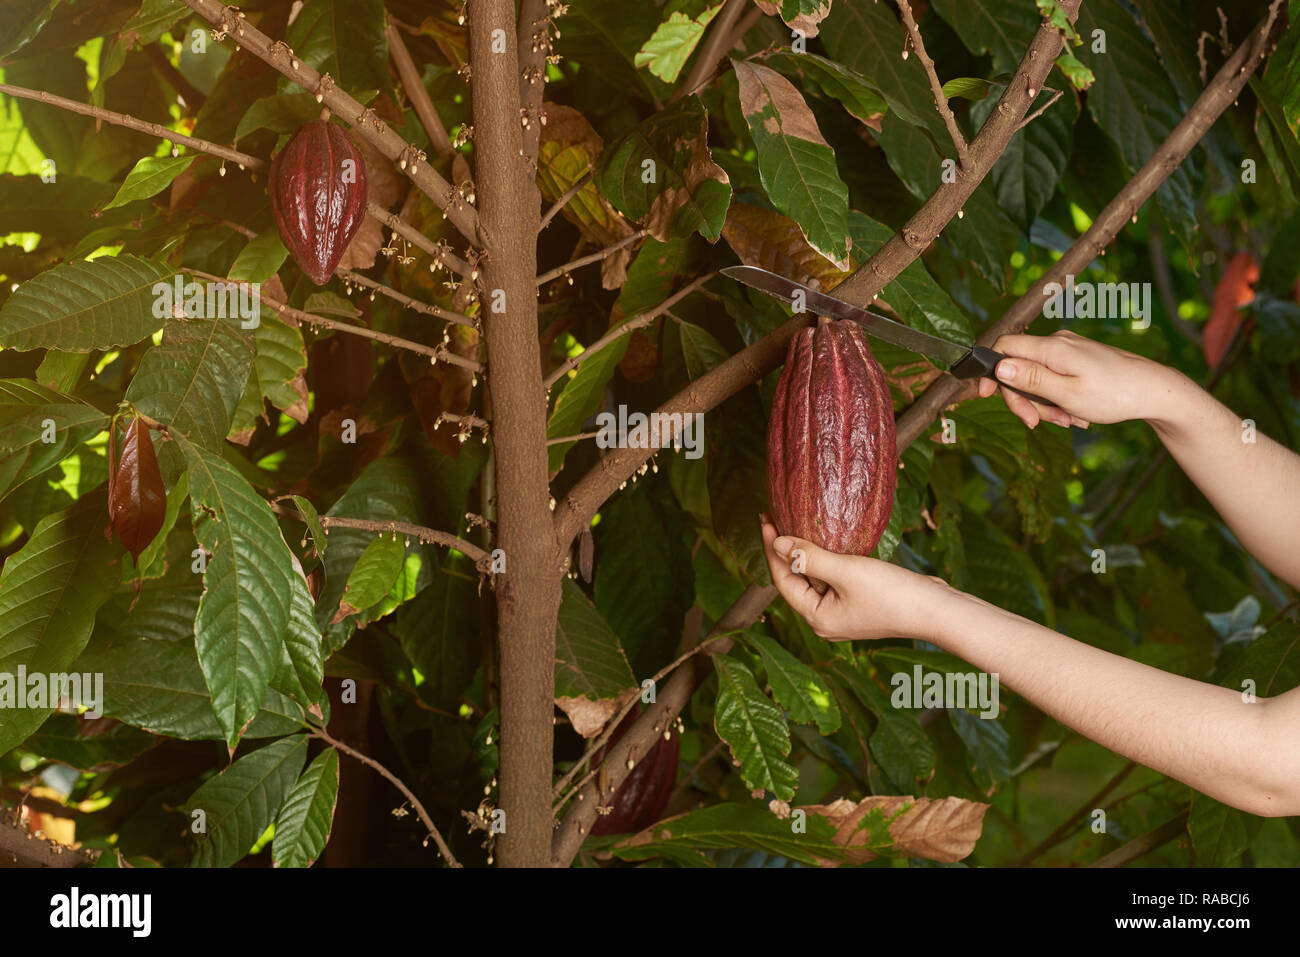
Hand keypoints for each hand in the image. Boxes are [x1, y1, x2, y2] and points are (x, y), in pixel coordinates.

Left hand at [761, 520, 953, 640]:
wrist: (936, 610)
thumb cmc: (891, 594)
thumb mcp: (846, 571)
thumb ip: (810, 557)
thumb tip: (777, 543)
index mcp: (816, 618)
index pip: (782, 579)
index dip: (771, 548)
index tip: (765, 519)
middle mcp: (825, 620)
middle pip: (795, 580)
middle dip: (785, 549)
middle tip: (776, 517)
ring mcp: (843, 613)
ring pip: (815, 579)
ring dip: (805, 553)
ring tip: (795, 523)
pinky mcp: (859, 603)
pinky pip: (833, 579)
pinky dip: (825, 560)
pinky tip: (825, 541)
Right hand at [977, 330, 1186, 429]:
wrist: (1155, 391)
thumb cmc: (1114, 394)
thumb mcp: (1067, 394)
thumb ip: (1031, 379)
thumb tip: (998, 367)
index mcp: (1052, 348)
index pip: (1004, 347)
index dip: (990, 371)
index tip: (986, 396)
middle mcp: (1058, 342)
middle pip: (1018, 367)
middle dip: (1023, 398)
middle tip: (1035, 423)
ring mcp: (1069, 350)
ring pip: (1037, 377)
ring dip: (1045, 403)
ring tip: (1068, 420)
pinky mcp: (1079, 359)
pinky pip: (1055, 379)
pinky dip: (1059, 399)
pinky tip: (1076, 414)